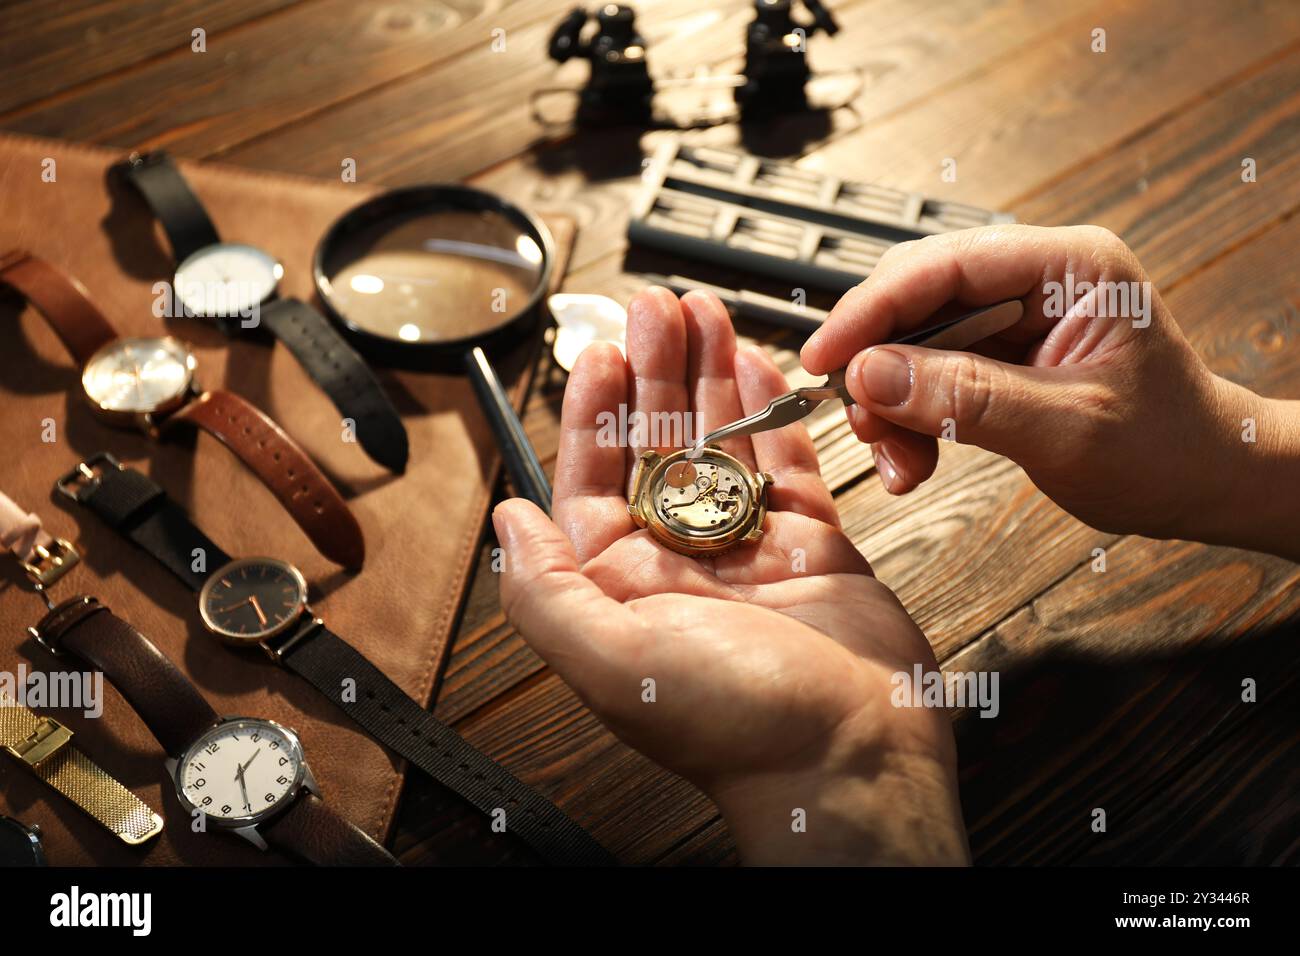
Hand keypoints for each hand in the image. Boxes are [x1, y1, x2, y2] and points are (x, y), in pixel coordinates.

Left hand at [492, 288, 968, 864]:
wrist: (853, 761)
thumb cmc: (735, 726)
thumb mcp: (611, 661)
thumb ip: (545, 589)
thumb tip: (505, 518)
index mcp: (623, 586)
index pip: (593, 481)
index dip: (593, 413)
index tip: (597, 352)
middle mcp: (680, 562)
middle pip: (657, 447)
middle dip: (653, 373)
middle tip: (654, 307)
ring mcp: (747, 548)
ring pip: (721, 443)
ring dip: (709, 375)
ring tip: (701, 311)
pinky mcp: (811, 543)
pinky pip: (786, 462)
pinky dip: (772, 410)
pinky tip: (757, 362)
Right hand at [802, 224, 1299, 556]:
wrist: (1205, 481)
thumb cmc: (1166, 448)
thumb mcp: (1064, 427)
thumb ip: (965, 396)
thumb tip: (870, 374)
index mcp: (1070, 266)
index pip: (945, 264)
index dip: (872, 309)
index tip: (824, 358)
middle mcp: (1037, 278)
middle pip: (918, 297)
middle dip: (877, 364)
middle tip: (859, 420)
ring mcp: (1016, 315)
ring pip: (914, 341)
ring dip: (890, 402)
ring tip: (899, 460)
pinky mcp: (1000, 354)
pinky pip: (930, 374)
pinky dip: (910, 419)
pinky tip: (913, 458)